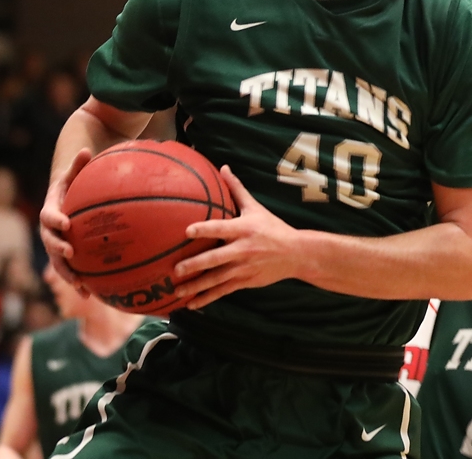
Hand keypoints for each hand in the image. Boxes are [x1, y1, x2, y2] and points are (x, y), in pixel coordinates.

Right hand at [39, 148, 92, 290]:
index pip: (48, 216)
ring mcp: (55, 243)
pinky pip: (70, 270)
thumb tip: (87, 150)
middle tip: (70, 254)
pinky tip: (92, 294)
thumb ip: (79, 164)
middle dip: (58, 250)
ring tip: (80, 284)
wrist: (64, 197)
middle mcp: (49, 229)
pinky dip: (79, 281)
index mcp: (50, 208)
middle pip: (49, 242)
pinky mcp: (65, 254)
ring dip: (67, 273)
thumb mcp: (75, 172)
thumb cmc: (73, 183)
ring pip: (57, 261)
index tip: (66, 224)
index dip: (55, 220)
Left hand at [174, 167, 300, 309]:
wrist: (295, 254)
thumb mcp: (255, 207)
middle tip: (176, 269)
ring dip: (196, 285)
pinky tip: (191, 303)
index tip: (187, 231)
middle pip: (216, 258)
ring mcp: (243, 268)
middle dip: (195, 265)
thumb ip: (237, 189)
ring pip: (217, 279)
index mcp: (244, 229)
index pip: (221, 229)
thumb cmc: (272, 228)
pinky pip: (223, 291)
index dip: (204, 230)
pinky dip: (207, 298)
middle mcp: (242, 250)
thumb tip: (223, 167)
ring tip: (176, 291)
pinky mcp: (245, 282)